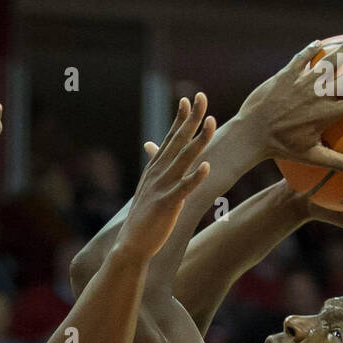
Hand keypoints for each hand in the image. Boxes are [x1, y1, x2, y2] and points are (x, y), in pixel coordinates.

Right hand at [117, 94, 213, 262]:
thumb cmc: (143, 216)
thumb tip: (150, 144)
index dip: (180, 119)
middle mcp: (158, 173)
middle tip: (202, 97)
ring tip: (212, 122)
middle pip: (178, 141)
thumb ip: (153, 163)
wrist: (131, 244)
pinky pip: (183, 188)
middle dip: (191, 119)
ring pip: (184, 159)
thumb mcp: (147, 185)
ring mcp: (162, 187)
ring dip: (198, 140)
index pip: (170, 138)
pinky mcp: (166, 204)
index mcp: (155, 168)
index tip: (188, 99)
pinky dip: (195, 177)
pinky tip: (206, 165)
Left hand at [236, 37, 342, 174]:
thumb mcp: (311, 157)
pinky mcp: (286, 74)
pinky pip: (302, 58)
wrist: (251, 134)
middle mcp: (317, 95)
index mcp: (325, 114)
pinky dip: (311, 50)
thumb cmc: (281, 149)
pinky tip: (319, 43)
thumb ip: (339, 163)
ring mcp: (302, 82)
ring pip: (328, 62)